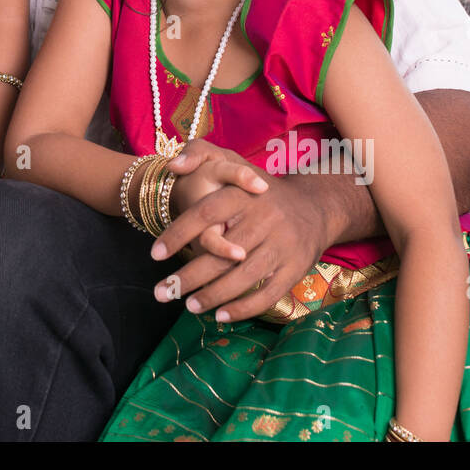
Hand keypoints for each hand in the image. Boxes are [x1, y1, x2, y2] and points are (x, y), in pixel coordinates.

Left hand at [152, 154, 333, 322]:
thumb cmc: (260, 189)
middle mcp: (264, 218)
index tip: (154, 254)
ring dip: (212, 296)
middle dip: (187, 276)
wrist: (315, 206)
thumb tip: (171, 165)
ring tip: (189, 306)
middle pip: (220, 253)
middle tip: (162, 292)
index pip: (204, 213)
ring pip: (242, 277)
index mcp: (243, 194)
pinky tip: (220, 316)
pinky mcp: (296, 268)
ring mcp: (282, 245)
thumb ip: (199, 154)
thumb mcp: (233, 163)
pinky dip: (243, 308)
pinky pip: (267, 294)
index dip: (177, 234)